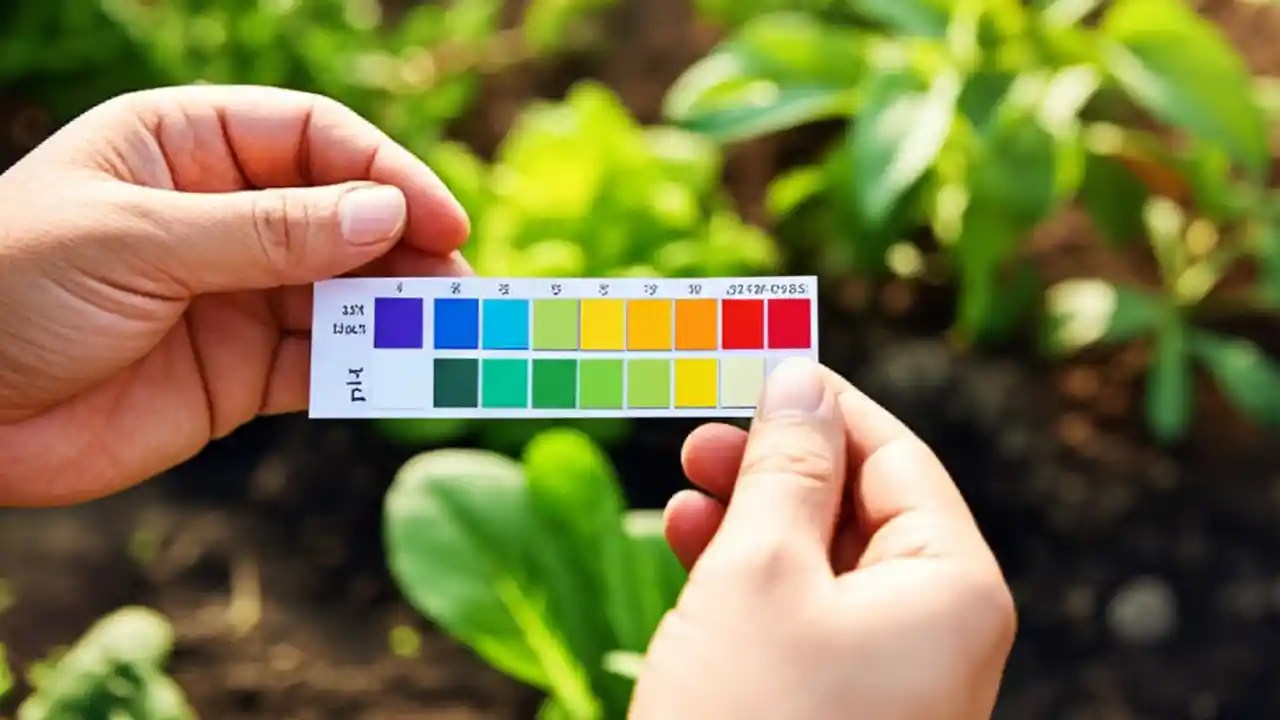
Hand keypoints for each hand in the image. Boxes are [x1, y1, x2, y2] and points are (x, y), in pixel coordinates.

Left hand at [0, 85, 469, 505]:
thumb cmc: (7, 286)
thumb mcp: (138, 239)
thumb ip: (267, 231)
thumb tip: (386, 213)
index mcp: (185, 146)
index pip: (311, 138)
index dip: (383, 170)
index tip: (436, 216)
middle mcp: (221, 215)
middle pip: (343, 215)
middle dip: (405, 243)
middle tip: (462, 281)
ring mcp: (235, 295)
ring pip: (344, 291)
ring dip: (400, 308)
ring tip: (454, 328)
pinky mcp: (241, 373)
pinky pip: (322, 363)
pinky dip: (367, 368)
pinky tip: (403, 372)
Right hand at [632, 358, 1015, 719]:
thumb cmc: (749, 719)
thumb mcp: (760, 573)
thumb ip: (785, 467)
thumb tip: (800, 379)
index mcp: (953, 589)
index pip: (897, 457)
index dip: (824, 404)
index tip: (757, 365)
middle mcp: (938, 631)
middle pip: (861, 505)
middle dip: (777, 462)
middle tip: (700, 432)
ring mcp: (892, 676)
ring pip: (824, 560)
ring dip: (753, 515)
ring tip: (683, 487)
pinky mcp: (842, 706)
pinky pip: (805, 616)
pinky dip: (750, 576)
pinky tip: (689, 546)